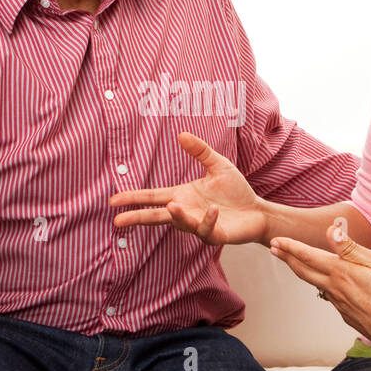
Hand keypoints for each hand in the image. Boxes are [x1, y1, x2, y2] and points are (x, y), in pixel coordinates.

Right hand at [108, 130, 266, 245]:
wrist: (257, 211)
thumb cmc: (236, 190)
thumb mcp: (218, 165)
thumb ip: (200, 151)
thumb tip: (181, 134)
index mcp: (182, 196)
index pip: (152, 197)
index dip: (133, 199)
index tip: (113, 201)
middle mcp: (185, 212)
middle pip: (156, 216)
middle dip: (137, 217)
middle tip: (118, 220)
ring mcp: (198, 225)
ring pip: (180, 223)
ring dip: (177, 216)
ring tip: (173, 206)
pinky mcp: (213, 235)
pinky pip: (205, 229)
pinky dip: (207, 220)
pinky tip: (212, 209)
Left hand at [269, 220, 370, 365]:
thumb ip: (351, 248)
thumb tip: (330, 231)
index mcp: (341, 272)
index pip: (309, 256)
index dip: (291, 247)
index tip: (276, 240)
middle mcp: (335, 288)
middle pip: (304, 271)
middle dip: (287, 257)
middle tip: (274, 248)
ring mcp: (339, 304)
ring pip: (314, 283)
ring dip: (300, 270)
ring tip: (292, 261)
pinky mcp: (346, 314)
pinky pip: (328, 295)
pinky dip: (319, 284)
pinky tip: (322, 281)